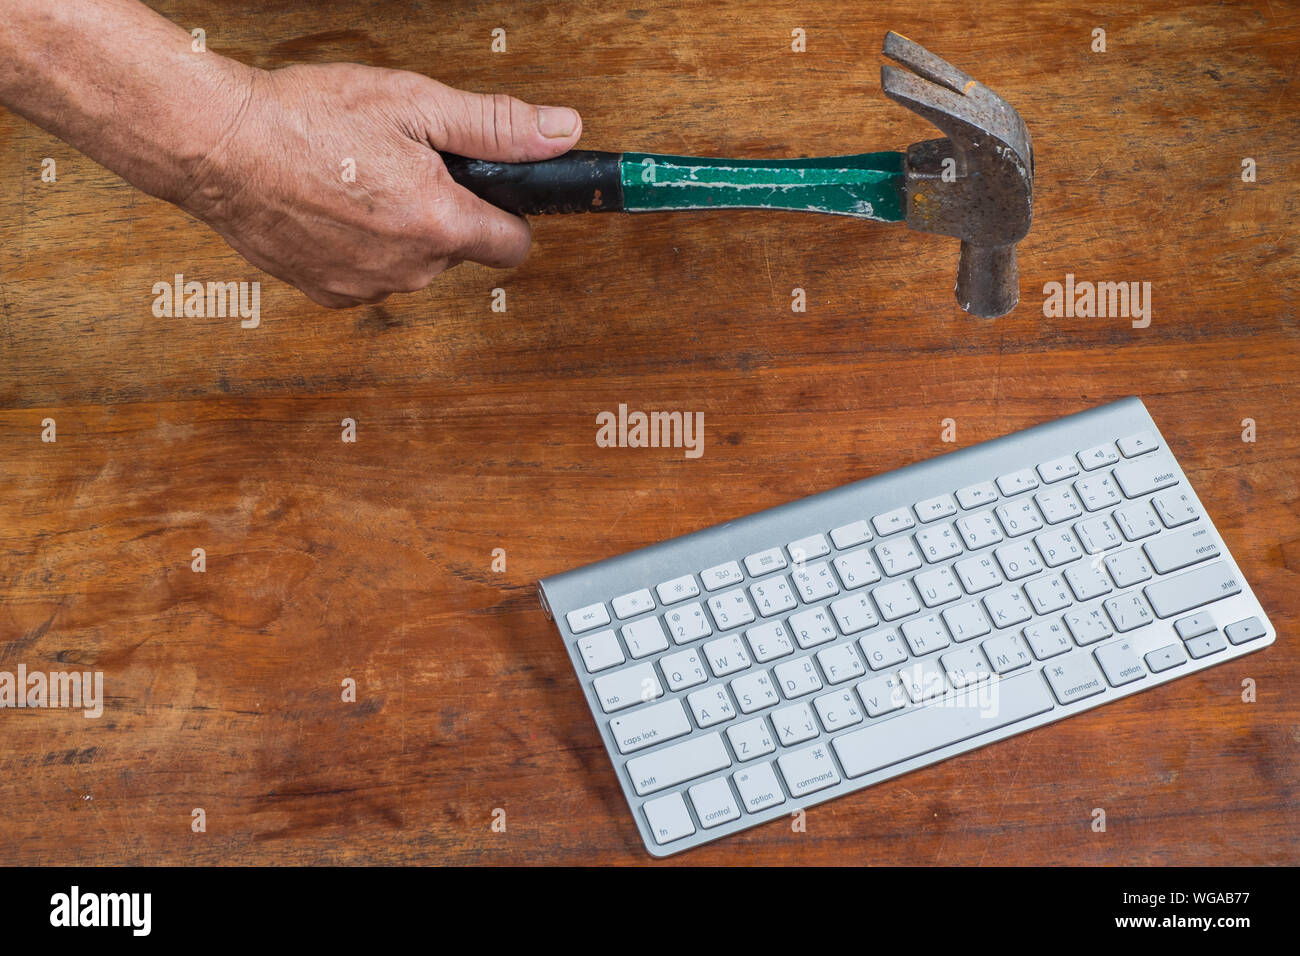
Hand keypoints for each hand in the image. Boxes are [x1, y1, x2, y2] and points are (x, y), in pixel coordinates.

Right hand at [179, 63, 583, 307]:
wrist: (218, 144)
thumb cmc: (307, 118)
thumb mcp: (415, 103)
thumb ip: (496, 125)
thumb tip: (562, 132)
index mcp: (438, 224)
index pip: (514, 245)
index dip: (507, 213)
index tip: (489, 191)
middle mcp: (408, 269)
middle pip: (461, 251)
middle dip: (447, 213)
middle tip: (405, 166)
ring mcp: (367, 287)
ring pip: (415, 264)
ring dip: (404, 230)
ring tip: (361, 181)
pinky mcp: (330, 295)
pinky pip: (373, 276)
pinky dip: (364, 247)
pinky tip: (334, 208)